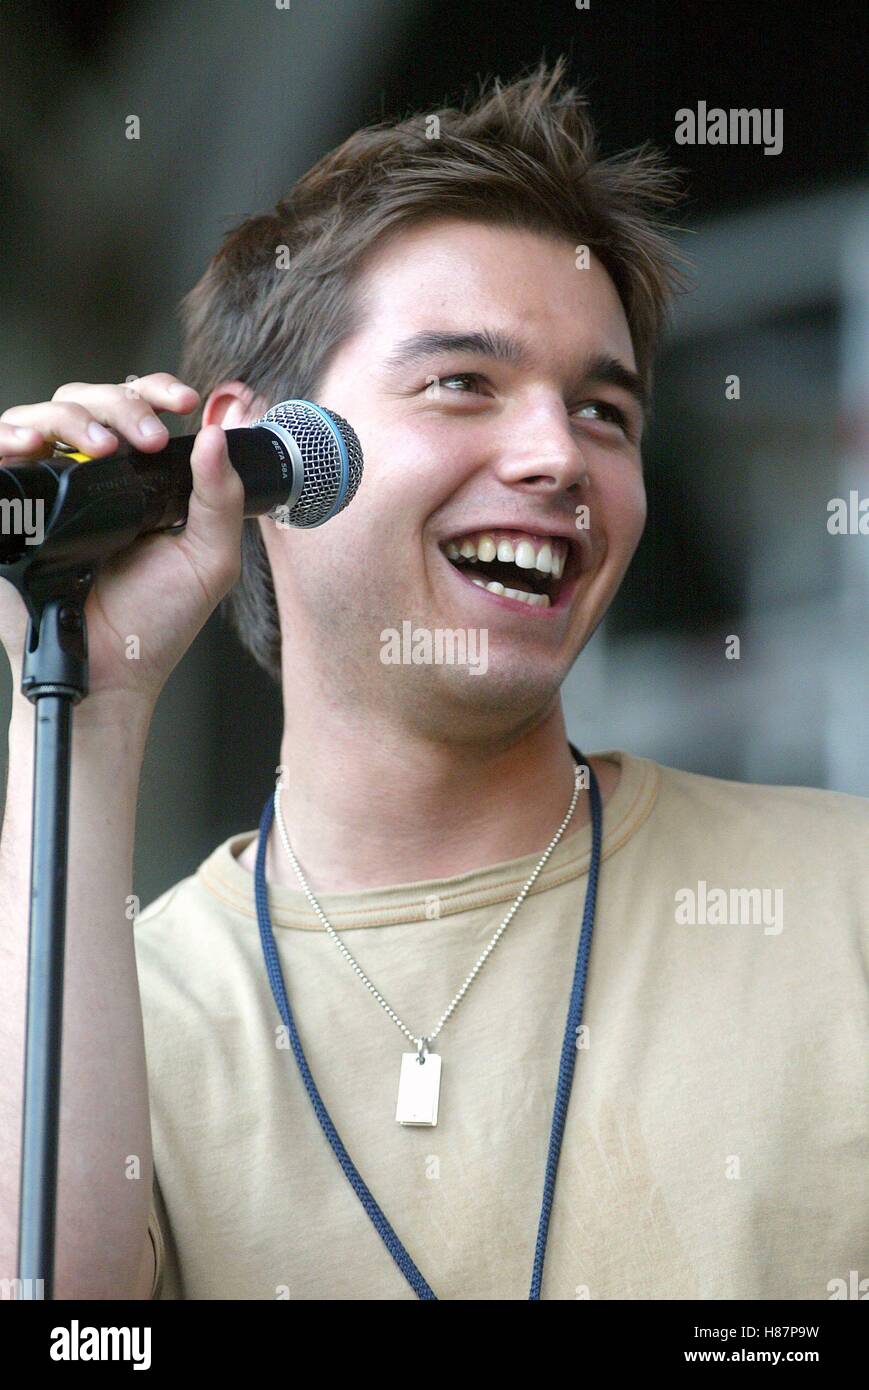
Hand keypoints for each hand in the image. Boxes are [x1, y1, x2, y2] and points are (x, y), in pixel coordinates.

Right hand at [0, 373, 244, 712]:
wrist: (111, 673)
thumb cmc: (155, 623)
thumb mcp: (210, 557)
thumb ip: (221, 496)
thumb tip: (216, 433)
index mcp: (133, 481)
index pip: (134, 410)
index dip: (154, 392)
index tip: (184, 402)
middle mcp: (85, 479)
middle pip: (85, 402)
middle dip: (121, 405)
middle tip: (148, 437)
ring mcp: (44, 492)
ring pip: (39, 417)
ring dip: (73, 419)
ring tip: (104, 449)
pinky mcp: (8, 512)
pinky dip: (7, 439)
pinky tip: (29, 446)